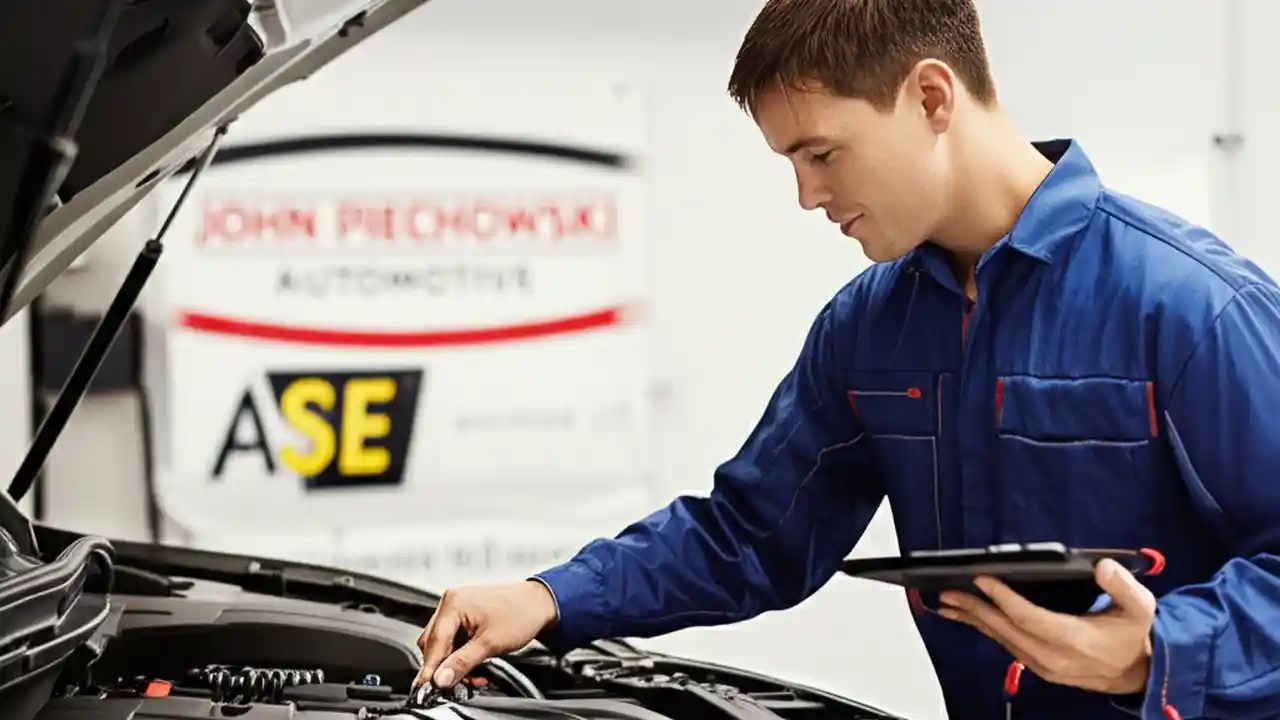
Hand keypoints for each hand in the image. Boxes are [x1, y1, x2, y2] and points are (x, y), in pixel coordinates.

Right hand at [415, 580, 558, 688]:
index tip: (427, 686)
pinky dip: (459, 653)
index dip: (430, 668)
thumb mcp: (490, 644)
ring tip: (471, 673)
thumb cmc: (521, 614)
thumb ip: (462, 663)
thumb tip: (441, 679)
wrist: (539, 604)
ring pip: (442, 642)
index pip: (434, 642)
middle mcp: (452, 602)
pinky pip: (453, 637)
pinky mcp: (464, 613)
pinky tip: (473, 662)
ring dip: (453, 661)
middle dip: (444, 665)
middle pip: (434, 642)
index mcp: (454, 604)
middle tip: (456, 682)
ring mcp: (457, 606)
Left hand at [938, 559, 1156, 694]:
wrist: (1137, 672)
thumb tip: (1102, 567)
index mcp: (1075, 640)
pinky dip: (986, 629)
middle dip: (974, 607)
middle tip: (947, 590)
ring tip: (947, 602)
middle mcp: (1054, 656)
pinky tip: (970, 617)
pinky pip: (1006, 646)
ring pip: (1001, 639)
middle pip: (1005, 629)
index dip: (1003, 597)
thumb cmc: (1132, 635)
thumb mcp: (1140, 608)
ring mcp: (1044, 665)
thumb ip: (1123, 585)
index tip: (982, 577)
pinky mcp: (1039, 667)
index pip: (1029, 617)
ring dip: (974, 619)